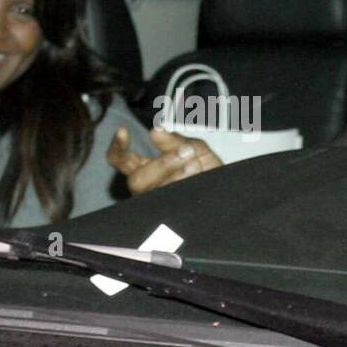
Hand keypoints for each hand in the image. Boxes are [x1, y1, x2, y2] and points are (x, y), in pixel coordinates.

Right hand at [106, 126, 223, 194]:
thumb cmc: (207, 170)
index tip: (124, 132)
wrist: (229, 191)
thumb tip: (155, 132)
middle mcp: (148, 187)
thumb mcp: (194, 148)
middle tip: (185, 152)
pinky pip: (170, 201)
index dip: (117, 148)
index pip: (120, 160)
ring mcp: (158, 202)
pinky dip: (185, 184)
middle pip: (136, 180)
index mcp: (147, 168)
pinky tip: (197, 176)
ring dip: (177, 174)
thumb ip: (174, 141)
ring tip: (196, 164)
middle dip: (161, 164)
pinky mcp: (170, 214)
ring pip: (154, 192)